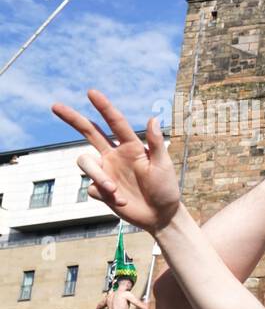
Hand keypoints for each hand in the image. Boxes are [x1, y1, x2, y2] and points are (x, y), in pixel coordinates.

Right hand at [51, 91, 180, 233]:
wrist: (160, 216)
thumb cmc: (166, 188)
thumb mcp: (163, 166)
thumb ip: (156, 144)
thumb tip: (153, 118)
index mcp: (131, 147)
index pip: (115, 123)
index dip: (103, 107)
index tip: (91, 92)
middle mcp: (114, 155)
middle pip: (88, 132)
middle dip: (72, 118)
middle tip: (55, 106)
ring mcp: (106, 171)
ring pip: (84, 163)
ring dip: (97, 176)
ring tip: (115, 191)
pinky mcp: (100, 189)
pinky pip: (91, 187)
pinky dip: (105, 195)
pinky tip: (120, 202)